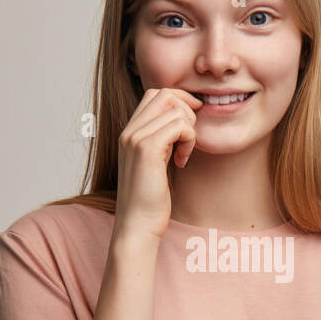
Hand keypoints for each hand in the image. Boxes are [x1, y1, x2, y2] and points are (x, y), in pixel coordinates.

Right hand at [113, 87, 201, 240]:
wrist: (137, 225)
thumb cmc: (149, 201)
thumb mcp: (155, 163)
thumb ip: (162, 140)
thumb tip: (184, 121)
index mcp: (129, 132)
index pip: (155, 94)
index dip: (179, 101)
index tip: (191, 122)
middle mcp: (129, 131)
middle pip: (165, 94)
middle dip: (186, 110)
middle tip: (189, 138)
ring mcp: (135, 138)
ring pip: (176, 109)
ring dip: (189, 130)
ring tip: (183, 154)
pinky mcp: (147, 148)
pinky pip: (180, 126)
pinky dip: (189, 140)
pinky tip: (181, 161)